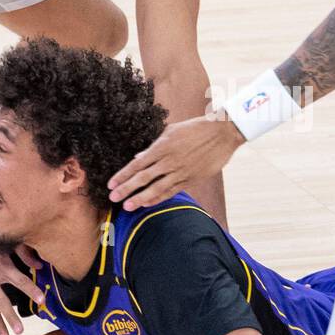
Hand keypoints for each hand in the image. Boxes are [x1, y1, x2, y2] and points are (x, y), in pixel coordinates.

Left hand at [107, 115, 244, 210]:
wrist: (223, 133)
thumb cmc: (197, 128)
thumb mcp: (172, 130)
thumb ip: (154, 145)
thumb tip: (139, 156)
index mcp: (162, 146)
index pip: (137, 163)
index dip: (123, 175)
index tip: (111, 183)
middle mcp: (169, 160)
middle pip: (143, 177)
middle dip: (126, 189)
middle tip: (113, 198)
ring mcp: (180, 171)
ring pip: (155, 188)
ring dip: (140, 198)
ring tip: (127, 206)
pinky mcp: (191, 179)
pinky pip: (171, 191)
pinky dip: (158, 198)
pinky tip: (148, 204)